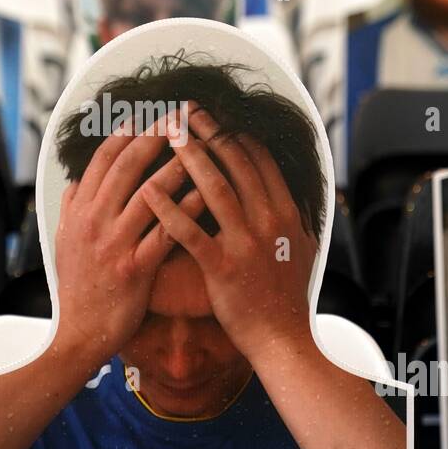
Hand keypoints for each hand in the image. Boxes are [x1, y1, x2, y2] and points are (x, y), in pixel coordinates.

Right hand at [54, 109, 204, 358]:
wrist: (79, 335)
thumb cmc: (77, 288)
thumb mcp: (63, 243)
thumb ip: (71, 209)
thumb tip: (78, 181)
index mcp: (80, 210)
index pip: (104, 158)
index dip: (128, 130)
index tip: (151, 112)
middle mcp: (94, 221)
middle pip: (128, 165)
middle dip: (157, 135)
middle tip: (182, 114)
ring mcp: (114, 244)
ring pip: (150, 193)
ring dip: (178, 165)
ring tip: (203, 144)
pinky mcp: (135, 268)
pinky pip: (166, 232)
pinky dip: (187, 210)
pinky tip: (207, 195)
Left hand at [141, 103, 316, 359]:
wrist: (282, 338)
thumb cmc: (285, 295)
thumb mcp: (300, 248)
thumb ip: (290, 216)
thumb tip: (285, 191)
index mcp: (285, 211)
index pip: (259, 158)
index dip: (233, 132)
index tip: (211, 116)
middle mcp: (268, 220)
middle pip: (236, 163)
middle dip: (207, 131)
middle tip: (182, 111)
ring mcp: (246, 243)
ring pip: (214, 188)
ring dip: (188, 156)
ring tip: (166, 133)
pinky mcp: (223, 267)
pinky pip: (190, 232)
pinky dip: (168, 208)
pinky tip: (147, 190)